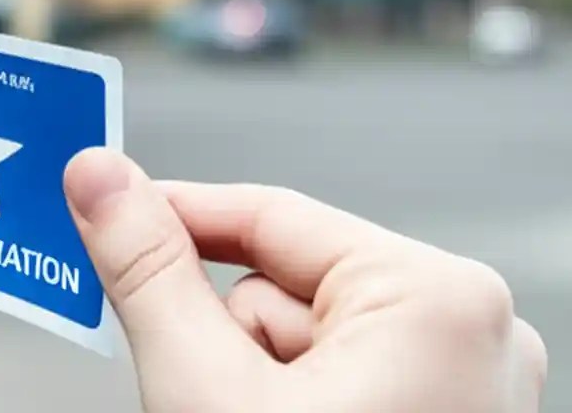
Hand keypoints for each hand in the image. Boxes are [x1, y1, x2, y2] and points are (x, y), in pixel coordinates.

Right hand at [64, 149, 546, 412]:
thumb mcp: (205, 391)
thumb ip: (146, 272)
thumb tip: (101, 181)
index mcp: (435, 300)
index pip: (268, 216)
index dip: (172, 213)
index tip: (103, 209)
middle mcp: (471, 335)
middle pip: (283, 289)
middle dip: (220, 341)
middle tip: (195, 399)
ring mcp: (465, 388)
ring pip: (304, 342)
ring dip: (251, 385)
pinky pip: (340, 382)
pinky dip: (288, 409)